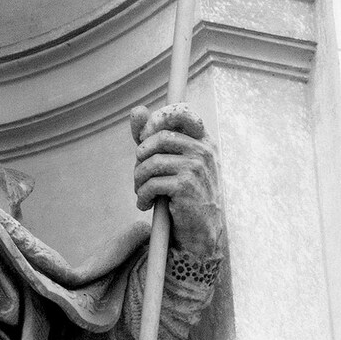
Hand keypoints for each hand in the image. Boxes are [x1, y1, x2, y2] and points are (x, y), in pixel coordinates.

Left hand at [130, 103, 223, 260]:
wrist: (201, 229)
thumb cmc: (184, 194)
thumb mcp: (172, 162)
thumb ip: (152, 135)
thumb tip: (137, 109)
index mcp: (203, 140)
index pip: (181, 112)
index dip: (157, 120)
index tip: (145, 139)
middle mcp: (203, 150)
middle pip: (159, 137)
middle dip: (141, 157)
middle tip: (140, 174)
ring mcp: (196, 168)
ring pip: (151, 162)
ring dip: (138, 179)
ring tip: (140, 191)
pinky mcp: (185, 187)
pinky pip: (151, 184)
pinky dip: (142, 196)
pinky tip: (144, 204)